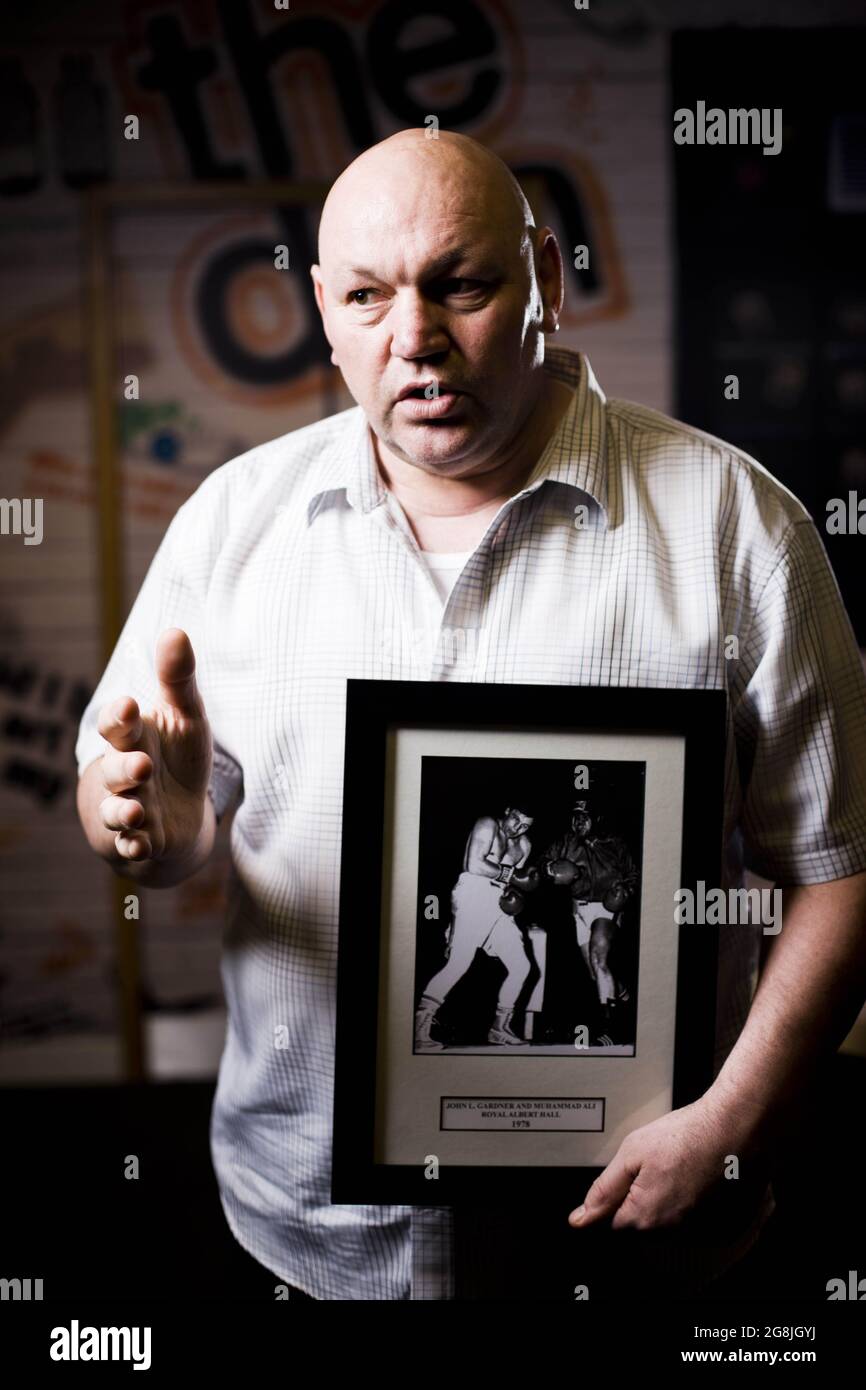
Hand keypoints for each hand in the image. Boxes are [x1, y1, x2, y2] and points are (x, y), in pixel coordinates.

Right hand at [95, 628, 212, 864]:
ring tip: (137, 811)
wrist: (178, 810)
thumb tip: (175, 631)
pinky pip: (132, 846)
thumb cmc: (177, 755)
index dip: (120, 718)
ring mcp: (130, 808)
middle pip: (117, 769)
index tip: (129, 707)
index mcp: (133, 737)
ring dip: (125, 812)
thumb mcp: (185, 715)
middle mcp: (125, 773)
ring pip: (119, 811)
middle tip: (143, 765)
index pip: (117, 725)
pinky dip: (135, 847)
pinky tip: (141, 846)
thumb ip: (178, 679)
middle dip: (126, 768)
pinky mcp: (141, 839)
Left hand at [567, 1098, 748, 1231]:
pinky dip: (696, 1205)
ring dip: (671, 1203)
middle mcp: (675, 1234)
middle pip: (644, 1227)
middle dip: (644, 1201)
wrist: (736, 1127)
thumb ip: (604, 1190)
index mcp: (646, 1218)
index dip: (618, 1197)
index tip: (634, 1174)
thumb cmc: (685, 1135)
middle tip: (660, 1166)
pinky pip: (699, 1224)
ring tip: (682, 1169)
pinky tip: (700, 1179)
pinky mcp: (725, 1228)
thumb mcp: (631, 1153)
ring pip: (671, 1226)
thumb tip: (580, 1219)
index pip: (615, 1224)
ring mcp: (702, 1233)